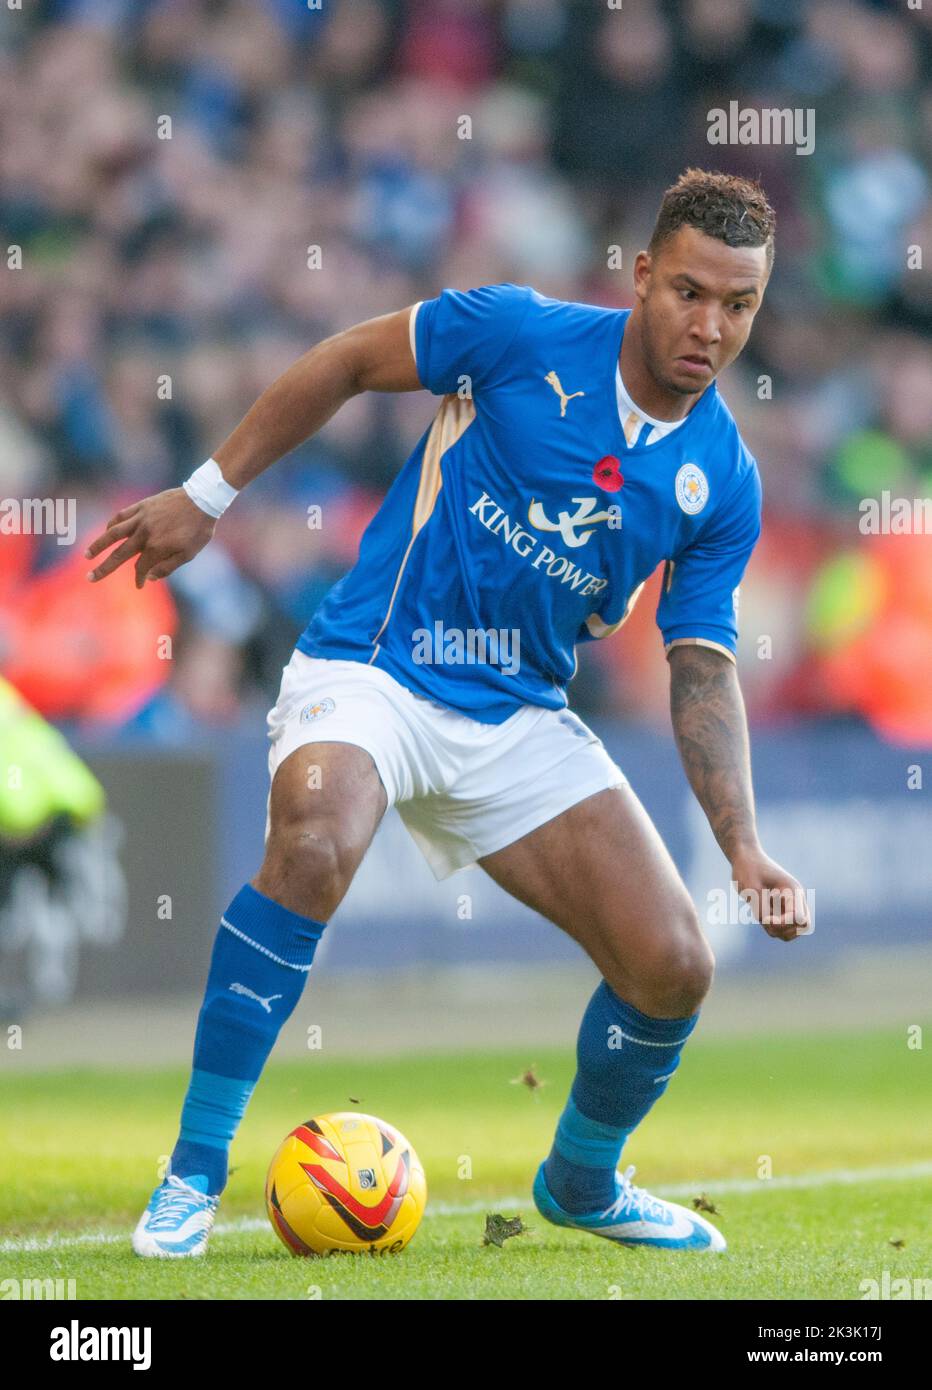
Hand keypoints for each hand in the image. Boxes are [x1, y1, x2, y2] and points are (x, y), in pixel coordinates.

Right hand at [85, 488, 215, 589]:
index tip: (139, 585)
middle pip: (119, 554)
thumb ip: (167, 567)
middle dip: (104, 568)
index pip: (140, 568)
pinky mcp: (141, 506)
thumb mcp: (189, 554)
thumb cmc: (198, 530)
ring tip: (87, 555)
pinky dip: (112, 524)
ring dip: (98, 545)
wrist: (202, 499)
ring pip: (113, 533)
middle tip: (90, 578)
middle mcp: (144, 534)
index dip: (139, 578)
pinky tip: (107, 530)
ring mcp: (141, 519)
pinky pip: (121, 516)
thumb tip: (149, 578)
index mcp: (157, 548)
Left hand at [731, 847, 809, 941]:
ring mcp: (787, 905)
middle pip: (803, 926)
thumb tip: (766, 922)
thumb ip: (759, 906)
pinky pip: (779, 928)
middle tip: (765, 918)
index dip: (783, 923)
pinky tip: (758, 911)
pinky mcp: (778, 910)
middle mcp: (794, 900)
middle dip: (784, 929)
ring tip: (760, 914)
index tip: (765, 917)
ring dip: (776, 929)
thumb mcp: (751, 886)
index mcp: (793, 891)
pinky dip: (769, 927)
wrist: (745, 858)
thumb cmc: (749, 868)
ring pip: (791, 930)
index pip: (799, 918)